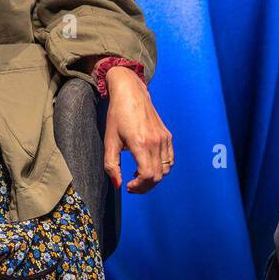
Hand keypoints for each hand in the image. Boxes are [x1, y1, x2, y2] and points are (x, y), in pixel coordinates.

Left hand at [102, 67, 172, 193]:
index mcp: (141, 143)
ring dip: (153, 178)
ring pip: (165, 169)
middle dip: (145, 186)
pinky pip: (169, 159)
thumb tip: (117, 185)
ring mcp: (164, 138)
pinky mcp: (167, 135)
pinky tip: (147, 165)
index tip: (128, 186)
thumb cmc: (117, 115)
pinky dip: (161, 168)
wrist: (131, 93)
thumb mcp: (109, 141)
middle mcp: (156, 142)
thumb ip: (111, 165)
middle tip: (132, 185)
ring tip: (139, 175)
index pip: (148, 175)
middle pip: (158, 176)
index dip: (139, 186)